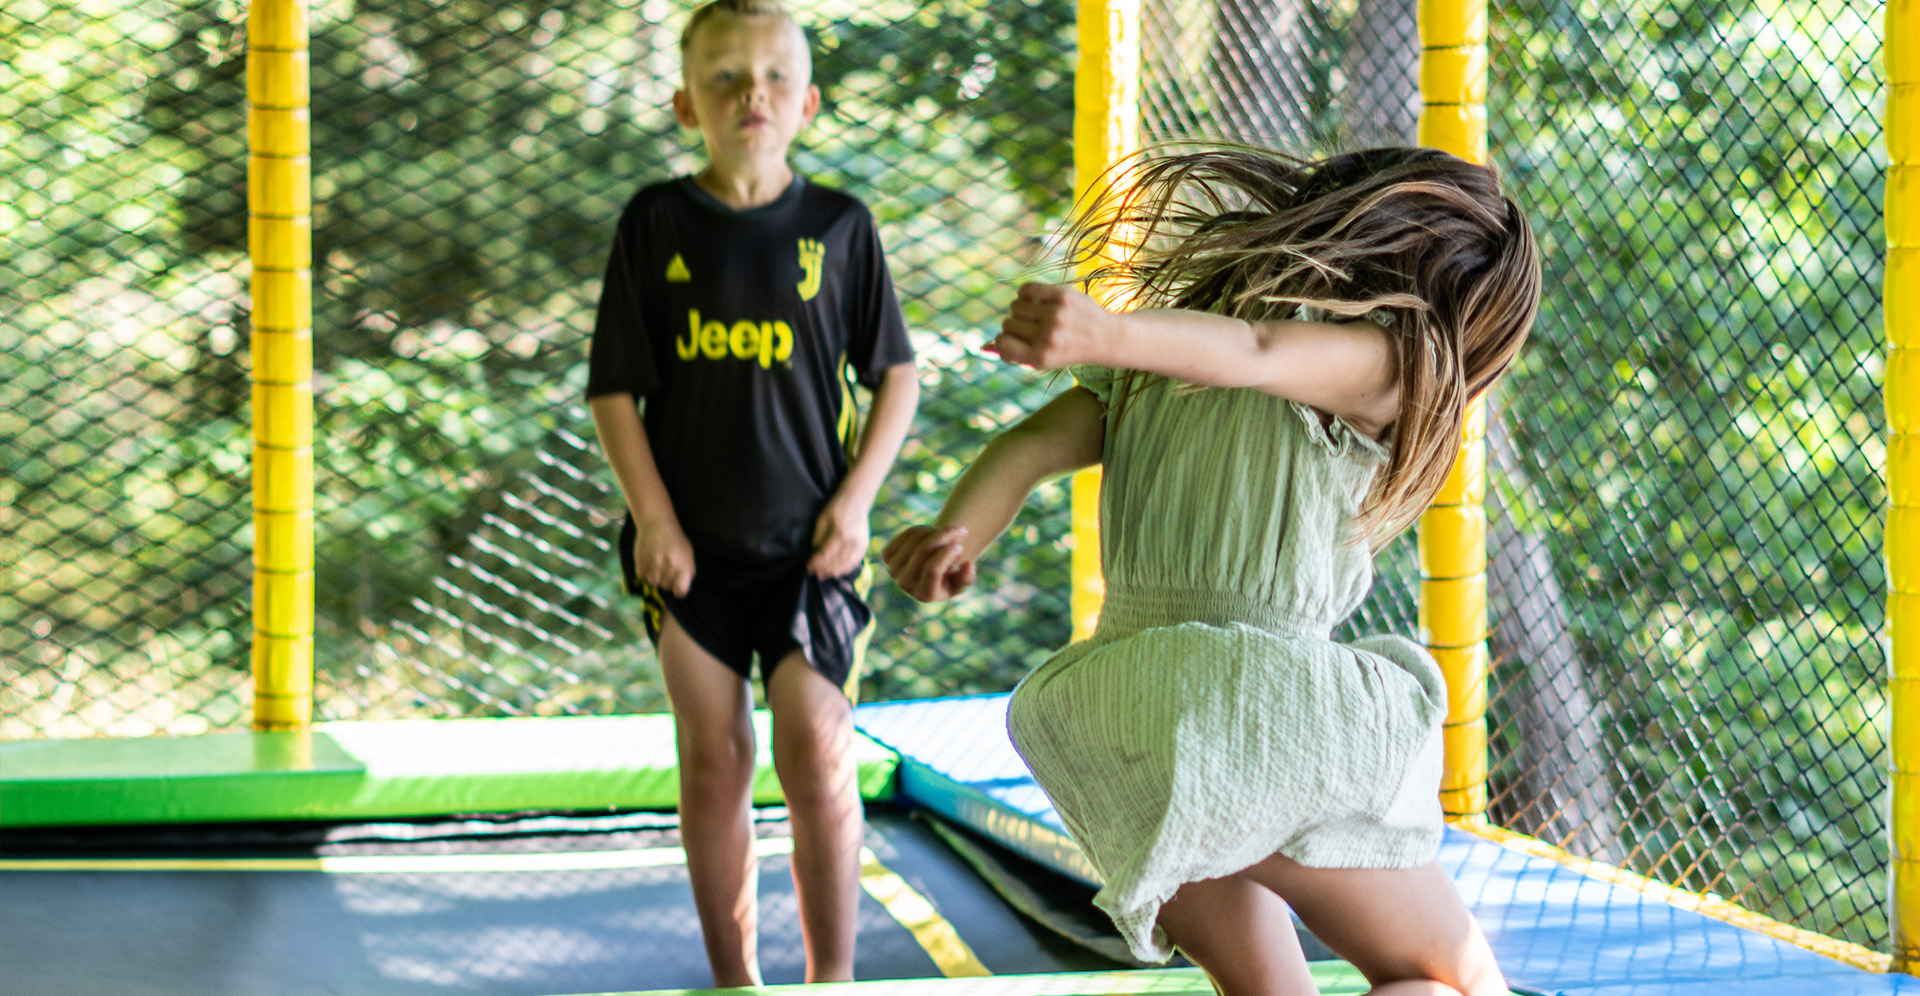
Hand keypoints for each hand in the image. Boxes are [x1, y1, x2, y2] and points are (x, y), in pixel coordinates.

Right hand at [633, 515, 694, 597]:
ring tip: (656, 564)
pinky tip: (648, 559)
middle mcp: (670, 565)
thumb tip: (681, 591)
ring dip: (654, 576)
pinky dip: (644, 570)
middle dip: (666, 580)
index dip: (677, 591)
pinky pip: (641, 575)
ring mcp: (655, 563)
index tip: (675, 587)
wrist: (657, 522)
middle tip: (665, 567)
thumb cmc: (675, 540)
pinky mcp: (641, 560)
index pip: (680, 591)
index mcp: (684, 565)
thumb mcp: (688, 553)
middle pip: (666, 587)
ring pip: (653, 583)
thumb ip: (688, 571)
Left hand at [808, 494, 869, 578]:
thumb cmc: (837, 507)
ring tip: (824, 575)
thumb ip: (818, 537)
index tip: (808, 567)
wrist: (856, 500)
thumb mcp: (822, 519)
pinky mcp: (864, 545)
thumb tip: (814, 552)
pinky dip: (846, 568)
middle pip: (836, 561)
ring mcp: (860, 544)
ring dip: (834, 571)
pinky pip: (855, 561)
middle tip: (815, 573)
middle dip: (824, 569)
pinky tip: (838, 573)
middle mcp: (851, 541)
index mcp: (840, 533)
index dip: (816, 562)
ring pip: (846, 564)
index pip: (826, 553)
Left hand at [882, 525, 976, 602]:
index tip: (961, 545)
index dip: (947, 554)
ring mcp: (893, 569)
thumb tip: (968, 565)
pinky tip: (933, 534)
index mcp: (924, 594)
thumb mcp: (961, 580)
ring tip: (949, 533)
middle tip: (961, 530)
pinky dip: (924, 530)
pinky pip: (908, 533)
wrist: (931, 570)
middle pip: (923, 551)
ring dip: (936, 531)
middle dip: (945, 536)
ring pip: (916, 539)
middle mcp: (905, 584)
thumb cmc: (950, 577)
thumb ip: (966, 577)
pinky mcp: (887, 555)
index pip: (932, 570)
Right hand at [988, 283, 1117, 369]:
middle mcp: (1048, 338)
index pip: (1002, 343)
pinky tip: (1036, 299)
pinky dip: (1026, 293)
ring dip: (1021, 308)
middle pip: (1008, 323)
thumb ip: (1013, 353)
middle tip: (1033, 328)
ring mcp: (1056, 316)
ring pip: (1015, 305)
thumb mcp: (1041, 359)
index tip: (1014, 339)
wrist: (1106, 338)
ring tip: (1036, 313)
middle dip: (1015, 324)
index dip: (1003, 339)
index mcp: (1040, 358)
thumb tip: (983, 346)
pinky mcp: (1063, 296)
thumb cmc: (1067, 349)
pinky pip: (1026, 289)